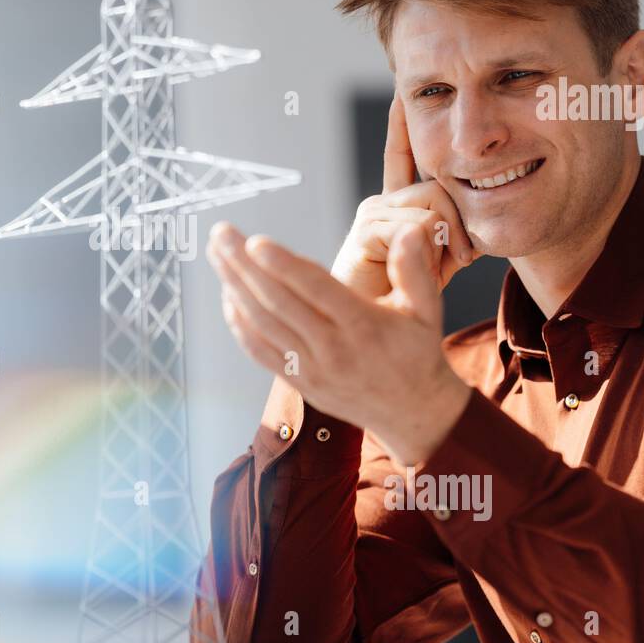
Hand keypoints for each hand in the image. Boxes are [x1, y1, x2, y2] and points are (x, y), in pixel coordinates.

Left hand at [207, 219, 470, 466]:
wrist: (412, 413)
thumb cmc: (417, 352)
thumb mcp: (427, 310)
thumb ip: (415, 268)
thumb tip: (411, 229)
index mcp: (363, 325)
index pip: (315, 290)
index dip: (282, 265)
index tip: (255, 241)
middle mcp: (332, 348)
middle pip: (278, 302)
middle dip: (243, 265)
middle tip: (221, 234)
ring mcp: (311, 368)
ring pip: (262, 324)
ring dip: (234, 287)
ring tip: (216, 254)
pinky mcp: (299, 381)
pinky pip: (260, 351)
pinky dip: (239, 323)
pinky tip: (227, 295)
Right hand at [331, 94, 477, 299]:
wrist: (377, 337)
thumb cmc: (405, 305)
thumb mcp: (439, 265)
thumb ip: (454, 238)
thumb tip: (478, 229)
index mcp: (396, 208)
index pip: (401, 157)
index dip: (401, 126)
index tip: (399, 94)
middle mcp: (380, 205)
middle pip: (437, 186)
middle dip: (461, 221)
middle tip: (465, 259)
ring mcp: (372, 215)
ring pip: (432, 204)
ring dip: (449, 239)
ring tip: (446, 271)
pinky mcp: (366, 230)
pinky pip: (416, 224)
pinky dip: (430, 248)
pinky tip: (421, 266)